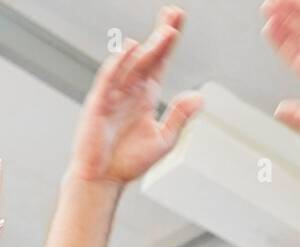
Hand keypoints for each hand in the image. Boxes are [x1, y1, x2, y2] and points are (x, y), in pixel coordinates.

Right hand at [69, 7, 202, 184]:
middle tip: (175, 13)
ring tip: (166, 31)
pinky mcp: (100, 103)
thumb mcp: (164, 139)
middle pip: (148, 55)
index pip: (160, 62)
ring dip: (150, 47)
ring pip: (134, 64)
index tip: (178, 21)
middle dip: (161, 34)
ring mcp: (115, 94)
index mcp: (146, 96)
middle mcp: (131, 90)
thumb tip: (199, 98)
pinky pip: (110, 78)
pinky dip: (120, 62)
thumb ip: (180, 116)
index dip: (168, 42)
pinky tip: (132, 48)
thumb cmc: (128, 161)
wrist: (103, 178)